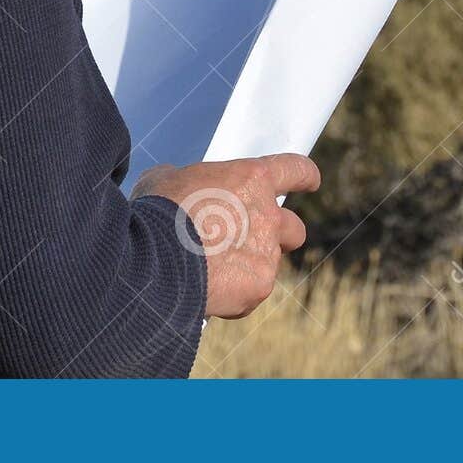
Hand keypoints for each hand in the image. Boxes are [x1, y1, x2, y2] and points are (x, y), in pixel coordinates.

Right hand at [132, 153, 319, 318]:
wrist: (152, 258)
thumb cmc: (156, 211)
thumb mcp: (166, 178)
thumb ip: (188, 180)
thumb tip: (183, 189)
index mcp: (250, 179)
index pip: (294, 169)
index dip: (304, 175)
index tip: (311, 181)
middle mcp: (268, 215)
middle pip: (294, 228)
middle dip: (278, 235)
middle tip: (249, 241)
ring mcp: (267, 254)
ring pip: (269, 263)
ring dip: (250, 266)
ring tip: (212, 271)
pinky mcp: (258, 287)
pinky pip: (251, 291)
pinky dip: (234, 293)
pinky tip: (206, 290)